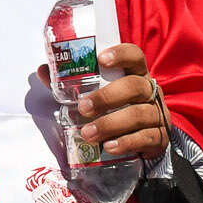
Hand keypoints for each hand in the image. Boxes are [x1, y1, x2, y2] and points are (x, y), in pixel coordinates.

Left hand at [83, 44, 168, 161]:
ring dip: (111, 124)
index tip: (102, 59)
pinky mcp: (160, 137)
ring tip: (88, 133)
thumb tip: (43, 70)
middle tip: (83, 107)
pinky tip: (110, 147)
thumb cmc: (117, 107)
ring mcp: (157, 114)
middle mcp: (150, 91)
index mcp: (135, 74)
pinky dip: (127, 143)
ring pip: (139, 114)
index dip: (121, 54)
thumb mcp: (98, 92)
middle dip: (107, 97)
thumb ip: (72, 81)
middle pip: (134, 86)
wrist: (145, 138)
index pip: (135, 56)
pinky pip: (147, 138)